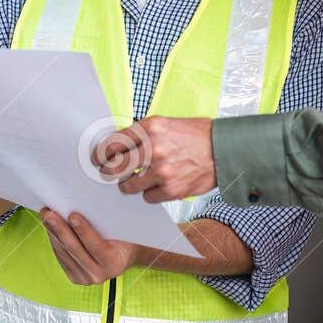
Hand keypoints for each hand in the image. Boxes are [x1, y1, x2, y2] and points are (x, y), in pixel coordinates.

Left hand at [39, 208, 143, 284]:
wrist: (123, 257)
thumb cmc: (124, 240)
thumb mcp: (122, 231)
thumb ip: (109, 223)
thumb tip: (89, 205)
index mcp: (113, 263)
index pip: (96, 246)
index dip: (83, 230)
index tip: (73, 215)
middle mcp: (99, 274)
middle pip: (75, 249)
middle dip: (60, 229)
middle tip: (50, 213)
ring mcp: (85, 278)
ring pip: (64, 253)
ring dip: (53, 233)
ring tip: (47, 217)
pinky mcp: (75, 277)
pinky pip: (60, 257)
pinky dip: (54, 241)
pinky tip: (50, 228)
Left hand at [94, 116, 216, 203]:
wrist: (224, 149)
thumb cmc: (196, 135)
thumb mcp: (166, 124)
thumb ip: (142, 134)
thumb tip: (117, 147)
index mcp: (150, 127)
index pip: (113, 143)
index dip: (100, 154)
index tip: (98, 159)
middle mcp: (154, 148)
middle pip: (115, 168)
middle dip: (109, 173)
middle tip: (110, 174)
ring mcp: (162, 171)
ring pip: (128, 186)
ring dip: (130, 184)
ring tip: (139, 179)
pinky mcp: (171, 190)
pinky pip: (147, 197)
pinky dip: (151, 193)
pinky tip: (161, 185)